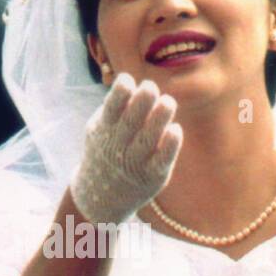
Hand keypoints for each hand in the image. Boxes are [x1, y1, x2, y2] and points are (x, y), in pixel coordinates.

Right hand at [70, 73, 182, 224]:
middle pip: (130, 123)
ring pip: (148, 140)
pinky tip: (175, 129)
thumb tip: (134, 83)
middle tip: (151, 86)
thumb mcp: (100, 129)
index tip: (127, 80)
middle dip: (141, 102)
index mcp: (104, 131)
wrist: (100, 196)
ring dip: (159, 119)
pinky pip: (162, 160)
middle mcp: (118, 148)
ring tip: (168, 101)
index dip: (119, 94)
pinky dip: (169, 146)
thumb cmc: (105, 151)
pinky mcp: (153, 176)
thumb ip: (114, 109)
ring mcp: (135, 163)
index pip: (111, 110)